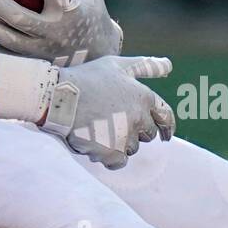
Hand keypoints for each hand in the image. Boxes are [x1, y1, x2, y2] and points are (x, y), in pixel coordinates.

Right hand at [43, 55, 174, 168]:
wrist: (58, 96)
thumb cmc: (87, 78)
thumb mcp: (117, 65)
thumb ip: (145, 66)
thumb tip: (170, 65)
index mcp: (144, 96)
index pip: (166, 117)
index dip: (166, 127)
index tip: (165, 135)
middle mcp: (139, 117)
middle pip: (147, 135)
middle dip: (133, 131)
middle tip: (111, 122)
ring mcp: (126, 136)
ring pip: (131, 149)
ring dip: (118, 143)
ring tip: (97, 128)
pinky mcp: (112, 152)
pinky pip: (118, 162)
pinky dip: (108, 156)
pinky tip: (94, 143)